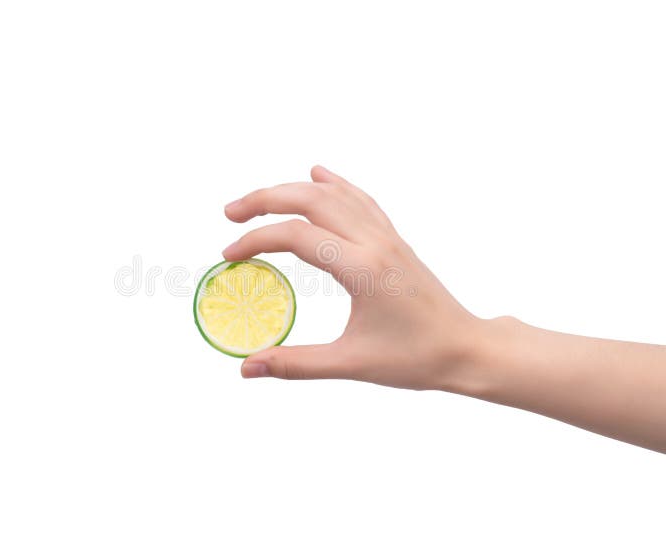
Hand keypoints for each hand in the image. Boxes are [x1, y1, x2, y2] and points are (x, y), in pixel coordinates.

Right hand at [222, 166, 481, 388]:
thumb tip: (247, 368)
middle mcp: (374, 242)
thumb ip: (295, 363)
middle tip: (230, 213)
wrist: (466, 348)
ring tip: (258, 200)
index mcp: (363, 268)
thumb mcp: (351, 363)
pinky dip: (333, 184)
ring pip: (333, 193)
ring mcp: (386, 236)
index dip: (256, 241)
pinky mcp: (393, 239)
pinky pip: (359, 199)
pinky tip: (318, 175)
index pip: (297, 236)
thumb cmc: (416, 358)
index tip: (230, 256)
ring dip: (292, 189)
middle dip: (265, 199)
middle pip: (311, 199)